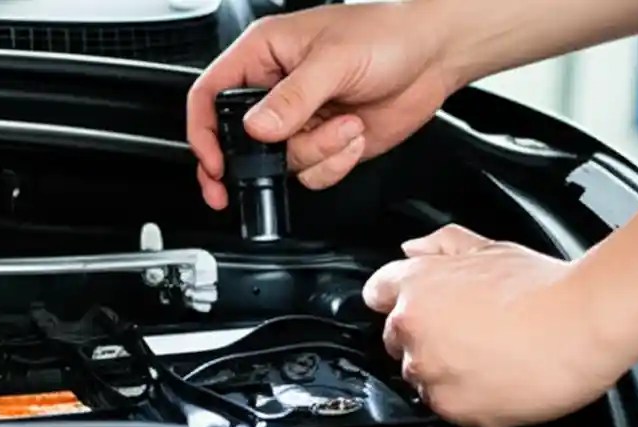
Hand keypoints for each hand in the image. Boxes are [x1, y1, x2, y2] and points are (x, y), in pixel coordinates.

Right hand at [187, 3, 462, 207]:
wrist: (434, 55)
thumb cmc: (388, 34)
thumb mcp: (334, 60)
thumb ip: (293, 97)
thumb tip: (257, 127)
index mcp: (264, 55)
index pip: (211, 95)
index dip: (203, 132)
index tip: (213, 164)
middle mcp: (277, 90)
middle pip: (240, 140)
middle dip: (253, 163)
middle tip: (250, 182)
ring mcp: (302, 120)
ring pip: (283, 162)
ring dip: (318, 152)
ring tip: (346, 123)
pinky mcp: (326, 143)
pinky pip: (313, 172)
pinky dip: (336, 161)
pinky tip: (355, 132)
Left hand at [362, 225, 630, 426]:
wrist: (582, 324)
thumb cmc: (544, 286)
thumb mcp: (489, 247)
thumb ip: (442, 246)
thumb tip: (412, 250)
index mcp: (417, 288)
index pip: (378, 293)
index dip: (402, 299)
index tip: (422, 307)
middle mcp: (415, 333)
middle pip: (400, 343)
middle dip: (428, 340)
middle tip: (474, 334)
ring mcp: (433, 376)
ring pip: (424, 381)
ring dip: (448, 375)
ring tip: (494, 358)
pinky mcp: (456, 411)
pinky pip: (453, 412)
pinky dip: (474, 403)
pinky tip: (503, 381)